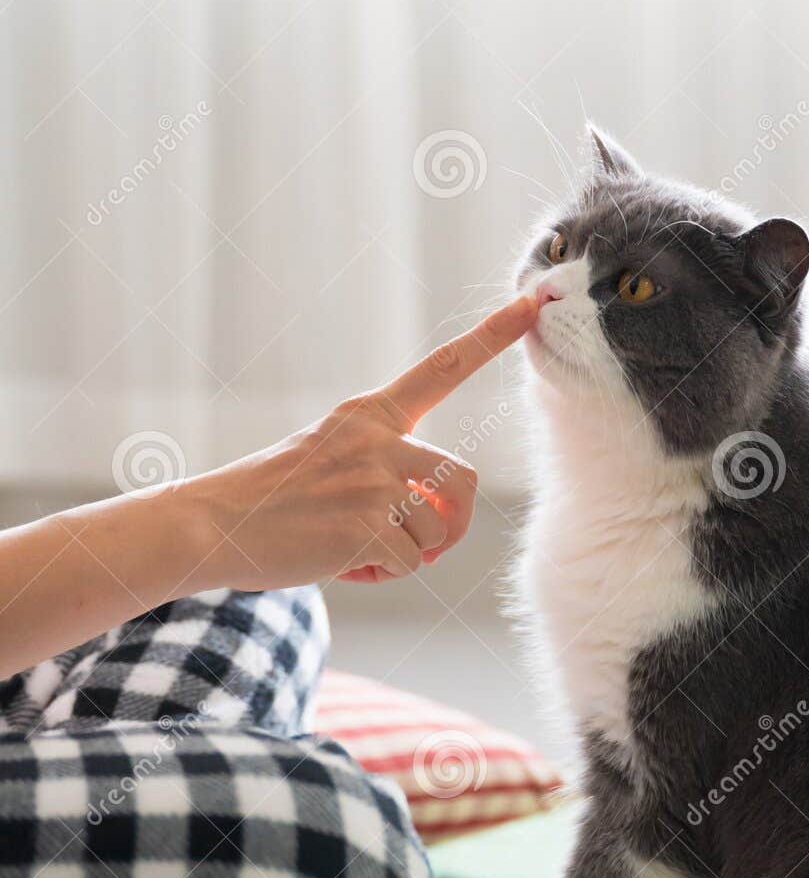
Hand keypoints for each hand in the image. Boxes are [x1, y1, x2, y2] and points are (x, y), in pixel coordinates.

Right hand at [186, 295, 535, 589]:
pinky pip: (410, 563)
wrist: (209, 525)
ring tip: (359, 552)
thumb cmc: (269, 501)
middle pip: (463, 480)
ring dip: (409, 555)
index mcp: (366, 414)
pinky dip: (383, 575)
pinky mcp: (365, 526)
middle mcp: (375, 439)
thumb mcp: (326, 456)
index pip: (441, 368)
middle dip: (450, 524)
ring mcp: (371, 481)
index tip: (530, 302)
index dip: (491, 337)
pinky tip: (343, 566)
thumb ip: (381, 467)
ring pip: (437, 531)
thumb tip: (435, 523)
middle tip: (414, 545)